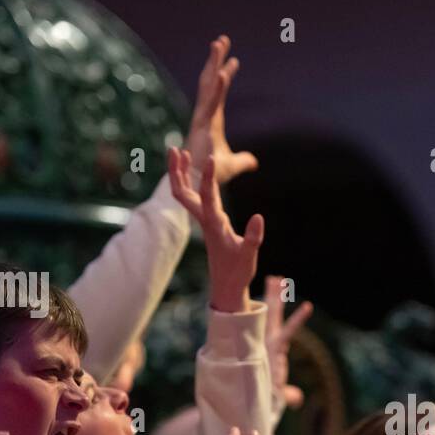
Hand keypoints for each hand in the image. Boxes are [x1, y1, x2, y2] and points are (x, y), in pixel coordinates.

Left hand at [167, 145, 263, 313]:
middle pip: (183, 192)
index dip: (210, 177)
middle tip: (175, 148)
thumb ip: (253, 237)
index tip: (213, 158)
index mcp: (215, 224)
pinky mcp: (208, 222)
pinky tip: (192, 174)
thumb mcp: (249, 255)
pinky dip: (189, 183)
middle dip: (177, 171)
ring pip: (184, 194)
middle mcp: (205, 220)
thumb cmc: (238, 271)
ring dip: (180, 174)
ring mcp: (204, 221)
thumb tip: (259, 217)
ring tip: (179, 152)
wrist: (226, 286)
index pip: (209, 196)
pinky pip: (192, 198)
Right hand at [183, 35, 257, 186]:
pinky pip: (211, 104)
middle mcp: (204, 116)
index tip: (233, 60)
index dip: (225, 75)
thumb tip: (254, 162)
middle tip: (222, 40)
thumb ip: (243, 160)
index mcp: (211, 121)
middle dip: (215, 60)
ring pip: (208, 86)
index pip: (219, 93)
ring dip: (214, 64)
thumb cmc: (212, 175)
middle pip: (210, 82)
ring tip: (219, 44)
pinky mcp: (203, 127)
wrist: (199, 186)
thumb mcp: (233, 165)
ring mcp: (202, 119)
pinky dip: (217, 88)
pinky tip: (222, 73)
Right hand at [262, 275, 312, 409]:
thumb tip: (297, 398)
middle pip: (271, 316)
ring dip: (274, 297)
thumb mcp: (279, 395)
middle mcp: (268, 345)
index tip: (292, 301)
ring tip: (277, 279)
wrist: (254, 407)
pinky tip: (308, 306)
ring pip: (272, 316)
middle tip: (276, 279)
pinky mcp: (273, 350)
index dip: (283, 314)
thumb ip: (289, 394)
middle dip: (273, 297)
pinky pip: (287, 331)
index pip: (276, 328)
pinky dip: (298, 318)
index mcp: (270, 352)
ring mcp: (269, 344)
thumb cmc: (265, 403)